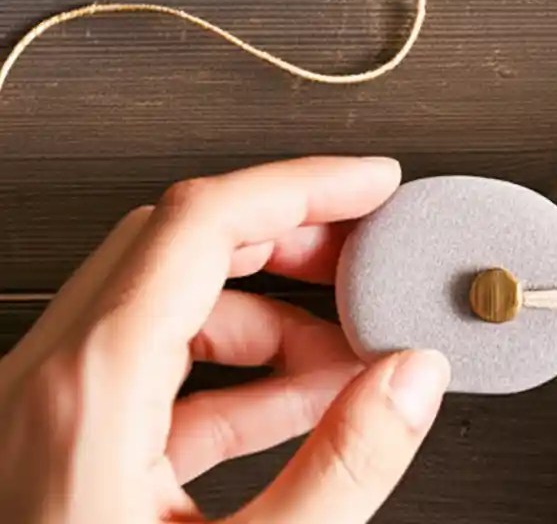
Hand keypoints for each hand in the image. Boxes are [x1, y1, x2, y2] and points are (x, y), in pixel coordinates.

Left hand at [0, 157, 450, 523]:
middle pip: (183, 247)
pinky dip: (237, 374)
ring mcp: (47, 414)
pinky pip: (157, 375)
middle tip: (368, 260)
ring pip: (169, 307)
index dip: (302, 187)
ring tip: (352, 356)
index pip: (205, 221)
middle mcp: (53, 382)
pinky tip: (304, 403)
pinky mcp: (63, 452)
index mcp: (90, 388)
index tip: (370, 188)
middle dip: (291, 243)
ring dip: (269, 316)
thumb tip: (411, 383)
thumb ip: (343, 468)